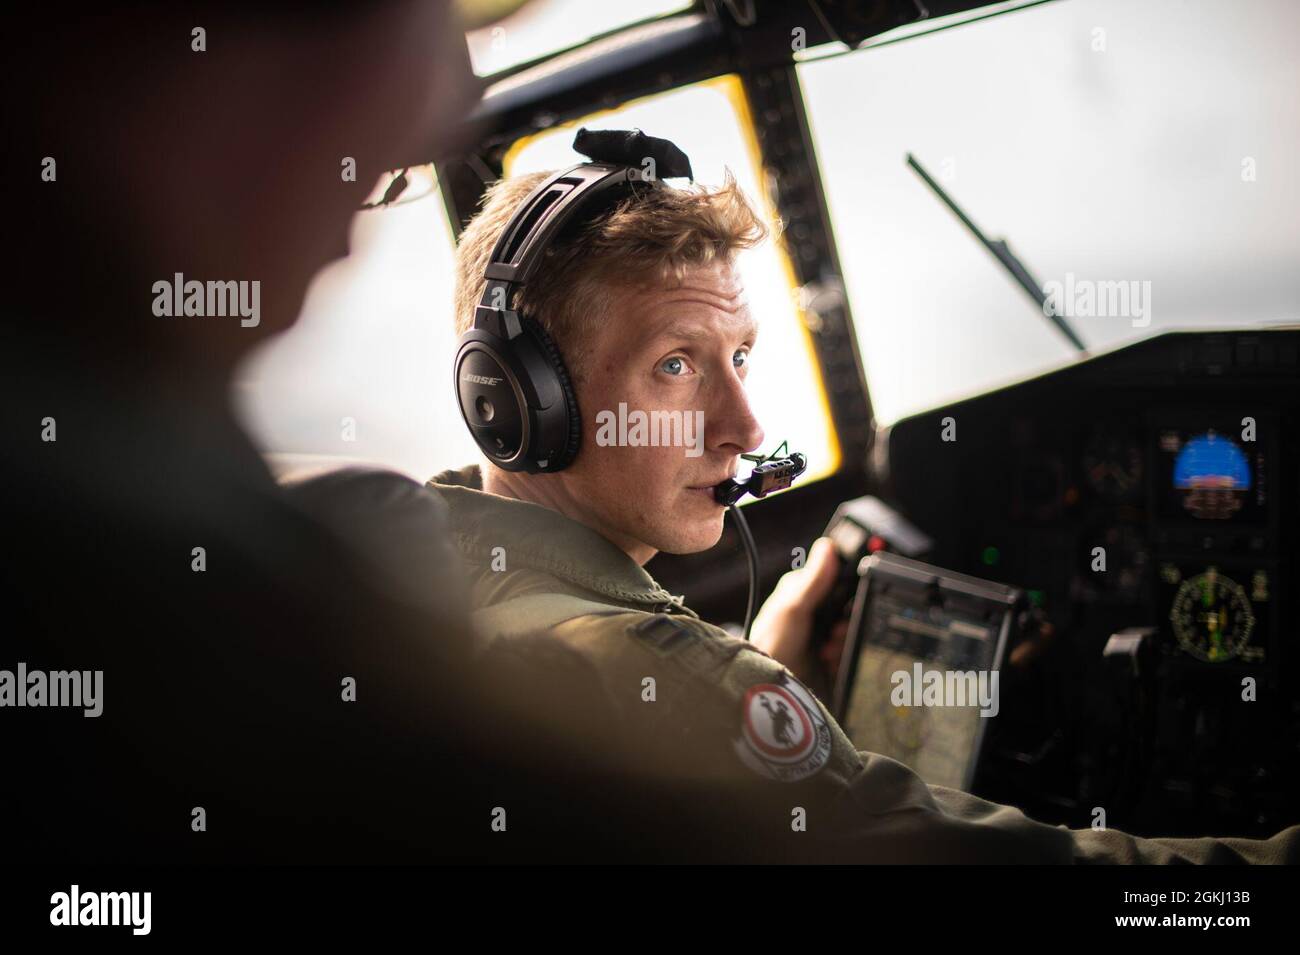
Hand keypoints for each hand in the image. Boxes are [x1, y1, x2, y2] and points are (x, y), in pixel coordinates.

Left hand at [749, 537, 847, 685]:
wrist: (769, 682)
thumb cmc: (772, 642)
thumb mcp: (793, 607)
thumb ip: (813, 579)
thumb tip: (828, 547)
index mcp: (805, 589)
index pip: (839, 580)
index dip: (849, 592)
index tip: (848, 605)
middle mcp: (814, 608)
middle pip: (849, 607)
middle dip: (847, 622)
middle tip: (835, 632)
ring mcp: (821, 631)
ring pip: (851, 630)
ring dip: (843, 642)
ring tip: (827, 651)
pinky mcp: (827, 653)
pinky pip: (848, 650)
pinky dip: (842, 657)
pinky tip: (829, 661)